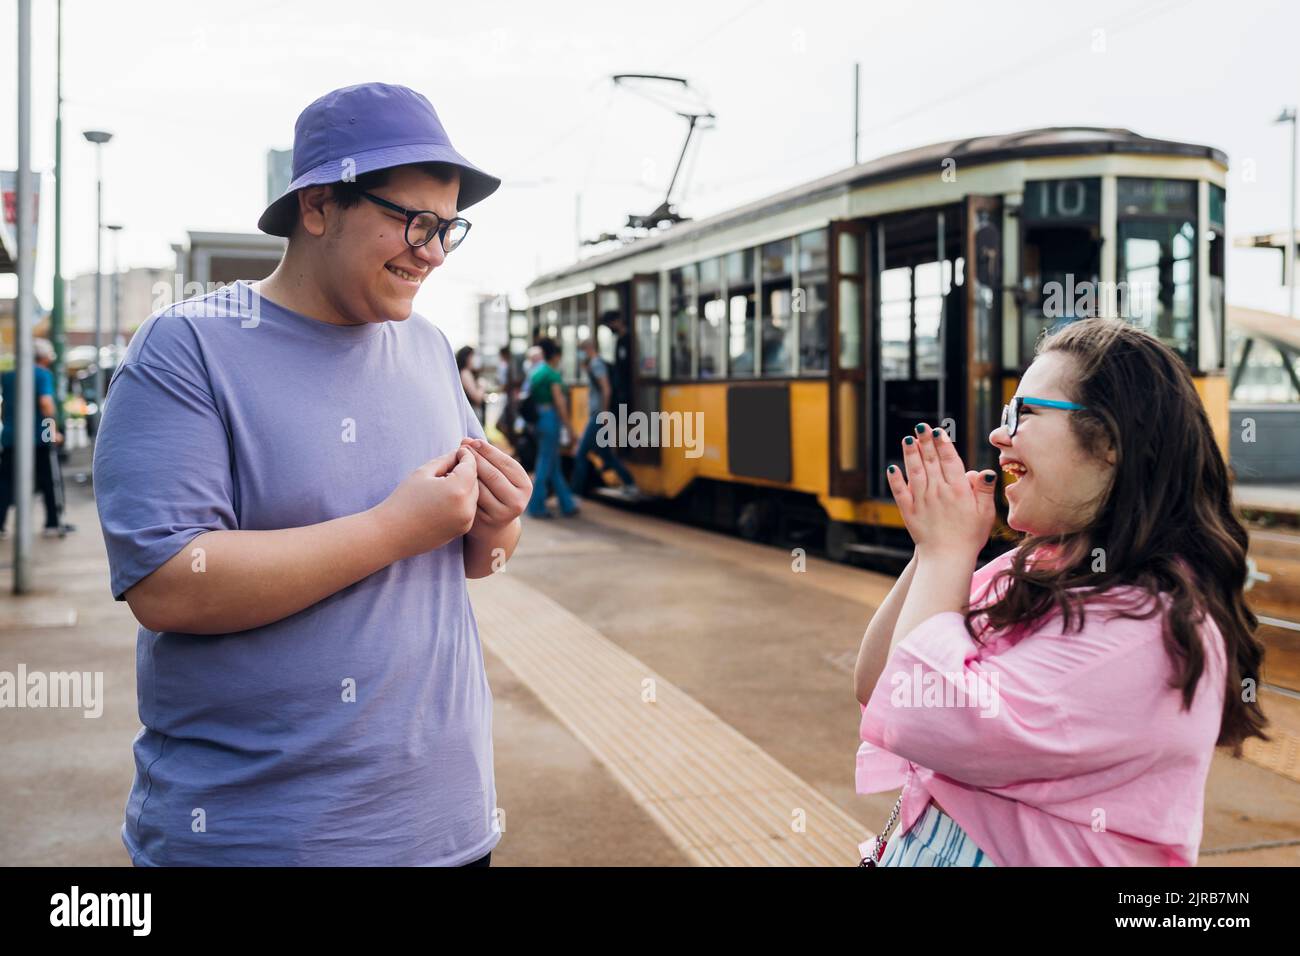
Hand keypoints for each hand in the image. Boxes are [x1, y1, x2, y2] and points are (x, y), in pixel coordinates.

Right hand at [371, 447, 479, 558]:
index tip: (459, 449)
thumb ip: (446, 460)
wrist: (392, 534)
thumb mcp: (423, 472)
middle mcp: (466, 507)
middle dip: (467, 470)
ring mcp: (466, 521)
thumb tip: (460, 454)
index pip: (471, 465)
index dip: (466, 455)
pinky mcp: (462, 530)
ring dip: (466, 485)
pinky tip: (446, 497)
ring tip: (447, 480)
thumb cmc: (404, 499)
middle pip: (476, 480)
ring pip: (474, 495)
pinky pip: (469, 508)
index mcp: (457, 490)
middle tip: (453, 462)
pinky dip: (463, 500)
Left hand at [459, 438, 531, 531]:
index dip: (488, 450)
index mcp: (525, 485)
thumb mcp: (500, 475)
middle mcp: (518, 501)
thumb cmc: (495, 491)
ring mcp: (503, 514)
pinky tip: (452, 479)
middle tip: (460, 447)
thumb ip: (488, 458)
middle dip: (475, 458)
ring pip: (479, 487)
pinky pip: (470, 500)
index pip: (505, 463)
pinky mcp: (486, 522)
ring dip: (465, 472)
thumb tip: (466, 440)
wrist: (493, 524)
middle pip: (492, 474)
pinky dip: (461, 488)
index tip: (472, 440)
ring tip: (455, 460)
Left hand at [885, 423, 996, 560]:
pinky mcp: (909, 512)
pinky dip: (895, 479)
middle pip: (931, 461)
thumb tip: (984, 470)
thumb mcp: (985, 513)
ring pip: (915, 472)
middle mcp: (939, 492)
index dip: (943, 444)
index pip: (950, 461)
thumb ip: (984, 490)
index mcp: (958, 490)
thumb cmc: (970, 536)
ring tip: (908, 439)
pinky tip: (892, 467)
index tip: (938, 431)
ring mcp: (922, 501)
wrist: (947, 558)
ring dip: (911, 454)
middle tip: (921, 426)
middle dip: (925, 442)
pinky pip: (900, 492)